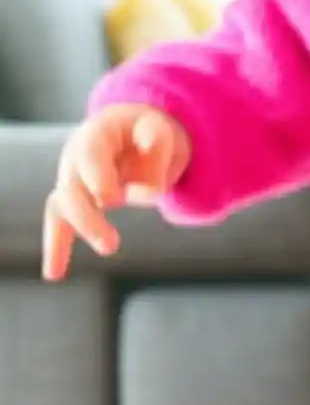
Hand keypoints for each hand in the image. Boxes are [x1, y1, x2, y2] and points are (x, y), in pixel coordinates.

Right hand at [42, 105, 190, 280]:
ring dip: (69, 236)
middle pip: (72, 189)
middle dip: (87, 218)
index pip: (90, 155)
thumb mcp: (161, 131)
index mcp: (96, 134)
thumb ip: (157, 154)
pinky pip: (62, 224)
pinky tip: (54, 274)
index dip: (97, 177)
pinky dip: (57, 248)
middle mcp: (75, 158)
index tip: (112, 201)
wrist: (136, 130)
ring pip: (62, 207)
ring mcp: (73, 180)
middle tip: (111, 245)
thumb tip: (151, 194)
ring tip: (83, 262)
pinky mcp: (78, 200)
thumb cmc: (149, 130)